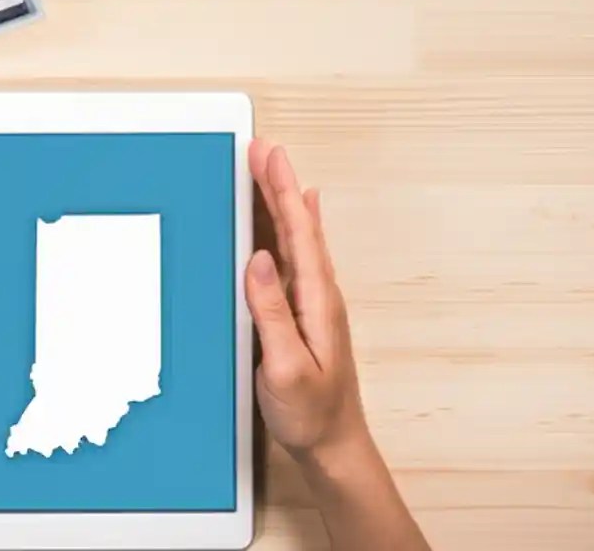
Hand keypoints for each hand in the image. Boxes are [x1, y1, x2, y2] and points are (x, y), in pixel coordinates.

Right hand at [247, 140, 430, 549]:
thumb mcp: (286, 367)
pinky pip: (293, 257)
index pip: (299, 234)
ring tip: (268, 169)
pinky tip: (288, 219)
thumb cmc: (310, 413)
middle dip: (279, 184)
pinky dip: (287, 229)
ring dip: (281, 201)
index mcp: (316, 301)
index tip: (269, 157)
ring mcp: (312, 303)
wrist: (333, 445)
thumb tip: (260, 261)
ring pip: (296, 238)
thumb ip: (273, 314)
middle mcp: (319, 294)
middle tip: (263, 148)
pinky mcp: (302, 313)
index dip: (282, 192)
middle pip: (298, 227)